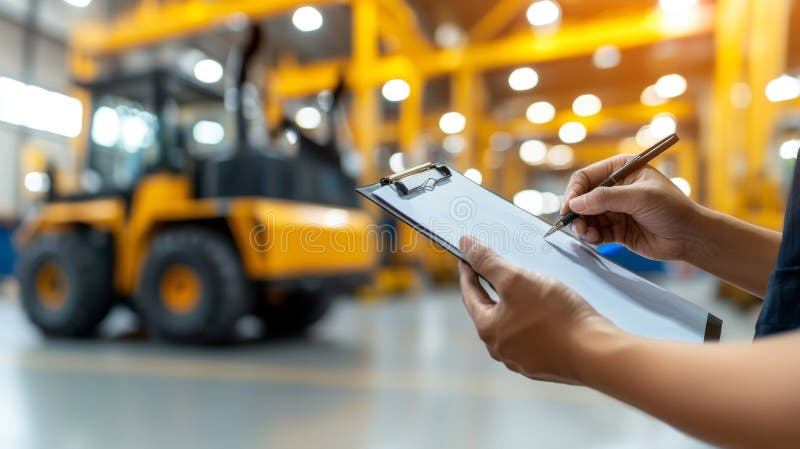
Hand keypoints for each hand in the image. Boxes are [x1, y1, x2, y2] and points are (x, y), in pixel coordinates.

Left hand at [458, 235, 619, 383]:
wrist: (597, 352)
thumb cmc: (555, 316)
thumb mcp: (516, 279)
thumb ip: (488, 261)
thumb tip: (465, 244)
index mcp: (488, 330)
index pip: (470, 293)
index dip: (468, 271)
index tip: (467, 257)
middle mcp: (501, 350)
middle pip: (489, 311)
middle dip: (491, 288)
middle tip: (494, 269)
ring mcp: (522, 360)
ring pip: (511, 325)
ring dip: (514, 305)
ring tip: (523, 287)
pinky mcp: (545, 364)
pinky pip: (532, 336)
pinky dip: (533, 320)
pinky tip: (545, 310)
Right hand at [562, 154, 702, 260]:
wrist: (690, 237)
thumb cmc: (672, 209)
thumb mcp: (639, 197)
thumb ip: (605, 199)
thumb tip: (575, 204)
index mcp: (621, 170)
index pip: (586, 177)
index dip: (574, 192)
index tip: (569, 208)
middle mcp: (615, 188)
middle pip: (582, 198)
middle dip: (576, 213)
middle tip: (576, 226)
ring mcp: (615, 210)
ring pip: (586, 217)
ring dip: (582, 226)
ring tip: (587, 235)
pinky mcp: (616, 230)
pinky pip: (595, 232)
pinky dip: (591, 236)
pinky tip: (595, 239)